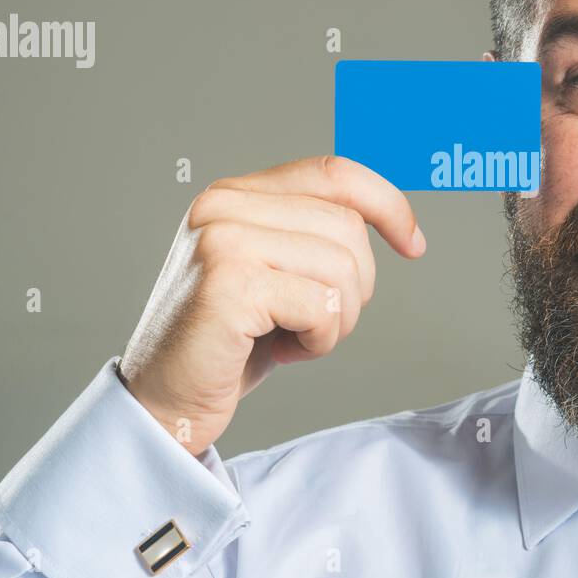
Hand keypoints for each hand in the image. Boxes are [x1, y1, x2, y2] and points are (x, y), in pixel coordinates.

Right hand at [118, 156, 424, 455]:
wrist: (163, 404)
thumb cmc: (228, 344)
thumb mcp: (276, 275)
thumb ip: (311, 235)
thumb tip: (388, 216)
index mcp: (234, 194)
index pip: (333, 173)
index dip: (387, 203)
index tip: (414, 244)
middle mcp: (223, 207)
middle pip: (347, 228)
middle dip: (355, 287)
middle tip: (315, 322)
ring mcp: (222, 241)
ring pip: (343, 268)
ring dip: (336, 320)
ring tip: (293, 337)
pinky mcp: (230, 285)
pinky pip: (322, 305)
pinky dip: (318, 340)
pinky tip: (281, 352)